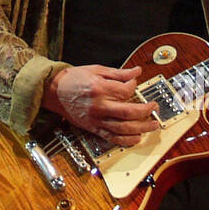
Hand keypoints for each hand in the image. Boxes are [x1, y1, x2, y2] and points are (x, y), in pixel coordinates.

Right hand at [43, 63, 159, 145]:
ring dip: (142, 128)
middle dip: (146, 111)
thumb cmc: (73, 79)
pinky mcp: (93, 128)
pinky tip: (136, 138)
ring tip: (153, 125)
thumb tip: (136, 72)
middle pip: (129, 112)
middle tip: (154, 108)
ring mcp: (96, 119)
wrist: (54, 91)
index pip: (126, 91)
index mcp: (100, 88)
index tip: (135, 84)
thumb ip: (119, 73)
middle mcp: (99, 105)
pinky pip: (112, 138)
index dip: (134, 87)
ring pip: (124, 128)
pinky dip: (126, 140)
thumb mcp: (97, 69)